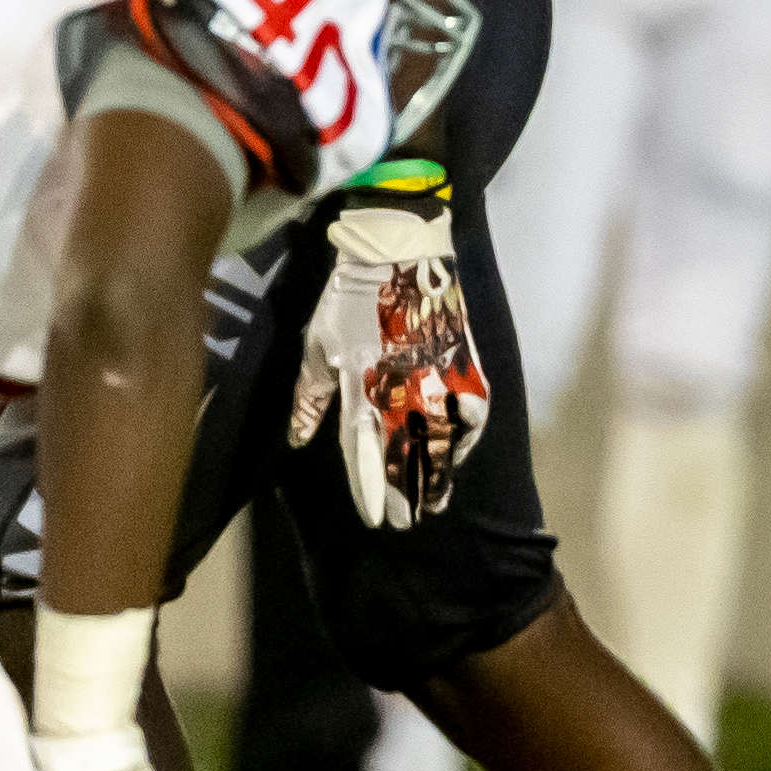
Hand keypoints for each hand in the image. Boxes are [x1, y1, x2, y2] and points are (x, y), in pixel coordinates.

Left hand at [289, 176, 490, 528]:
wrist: (402, 248)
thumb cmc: (348, 296)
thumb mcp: (316, 345)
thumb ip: (310, 396)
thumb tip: (299, 438)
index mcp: (364, 384)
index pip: (369, 449)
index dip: (373, 488)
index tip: (376, 520)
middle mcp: (405, 385)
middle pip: (411, 452)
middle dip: (409, 492)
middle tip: (408, 521)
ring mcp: (439, 374)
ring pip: (444, 436)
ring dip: (441, 472)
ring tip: (438, 501)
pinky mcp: (464, 359)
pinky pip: (471, 407)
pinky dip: (466, 435)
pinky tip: (460, 454)